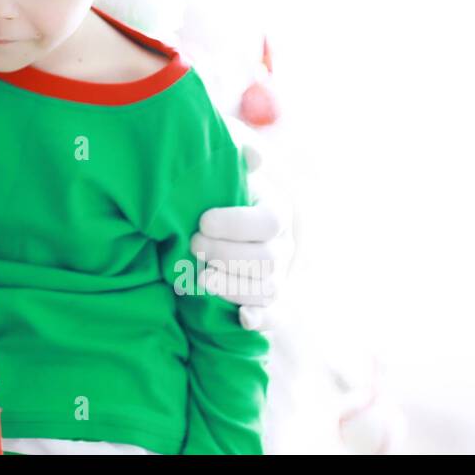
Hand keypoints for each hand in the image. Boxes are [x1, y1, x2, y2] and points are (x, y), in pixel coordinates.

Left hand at [190, 118, 295, 331]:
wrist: (209, 226)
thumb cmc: (213, 196)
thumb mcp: (222, 176)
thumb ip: (234, 163)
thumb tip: (253, 154)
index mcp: (276, 211)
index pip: (269, 221)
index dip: (237, 224)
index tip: (203, 221)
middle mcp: (282, 247)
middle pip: (266, 258)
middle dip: (226, 255)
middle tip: (192, 246)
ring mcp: (276, 277)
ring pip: (267, 289)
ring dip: (233, 286)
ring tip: (200, 279)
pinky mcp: (265, 304)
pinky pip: (275, 317)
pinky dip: (261, 320)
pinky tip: (241, 318)